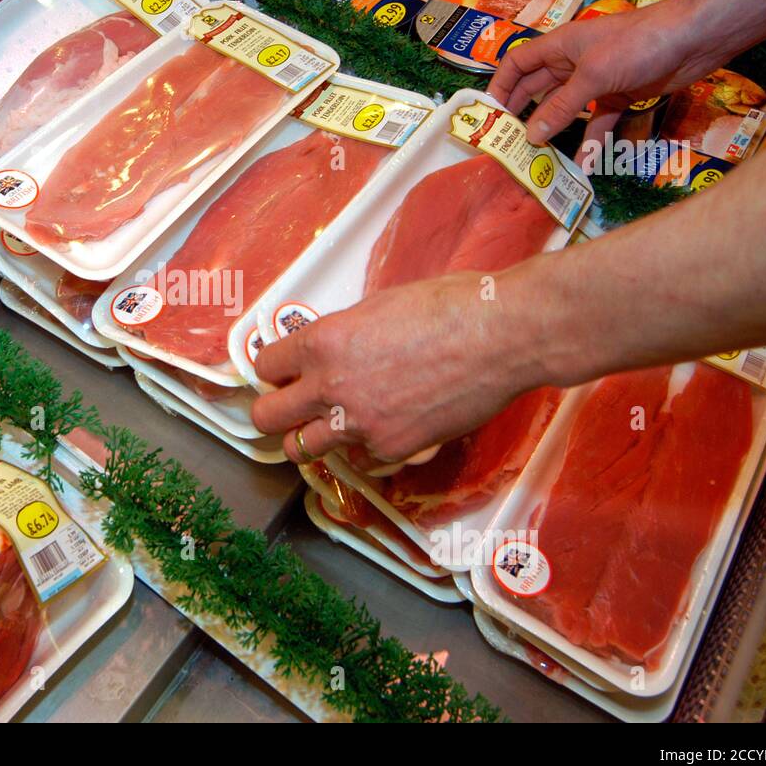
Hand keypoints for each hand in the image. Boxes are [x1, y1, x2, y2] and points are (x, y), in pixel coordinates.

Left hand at [250, 272, 543, 465]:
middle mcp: (330, 386)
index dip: (274, 369)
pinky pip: (358, 460)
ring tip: (323, 428)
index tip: (283, 372)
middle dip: (273, 411)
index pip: (264, 366)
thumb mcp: (379, 305)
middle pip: (268, 417)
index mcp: (322, 341)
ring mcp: (359, 424)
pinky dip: (363, 450)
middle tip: (288, 406)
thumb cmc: (450, 306)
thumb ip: (344, 333)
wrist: (500, 337)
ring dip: (308, 438)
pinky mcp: (392, 449)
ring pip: (301, 449)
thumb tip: (333, 348)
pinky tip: (379, 432)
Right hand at [488, 0, 725, 147]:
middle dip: (522, 115)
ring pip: (565, 110)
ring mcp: (596, 81)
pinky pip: (596, 123)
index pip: (517, 64)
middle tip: (507, 144)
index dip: (500, 86)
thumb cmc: (638, 44)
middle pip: (537, 89)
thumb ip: (560, 108)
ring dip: (553, 133)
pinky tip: (582, 166)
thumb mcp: (593, 76)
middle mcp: (573, 63)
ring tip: (538, 160)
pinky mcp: (619, 96)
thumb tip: (530, 136)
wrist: (695, 38)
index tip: (489, 115)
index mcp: (560, 46)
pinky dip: (589, 142)